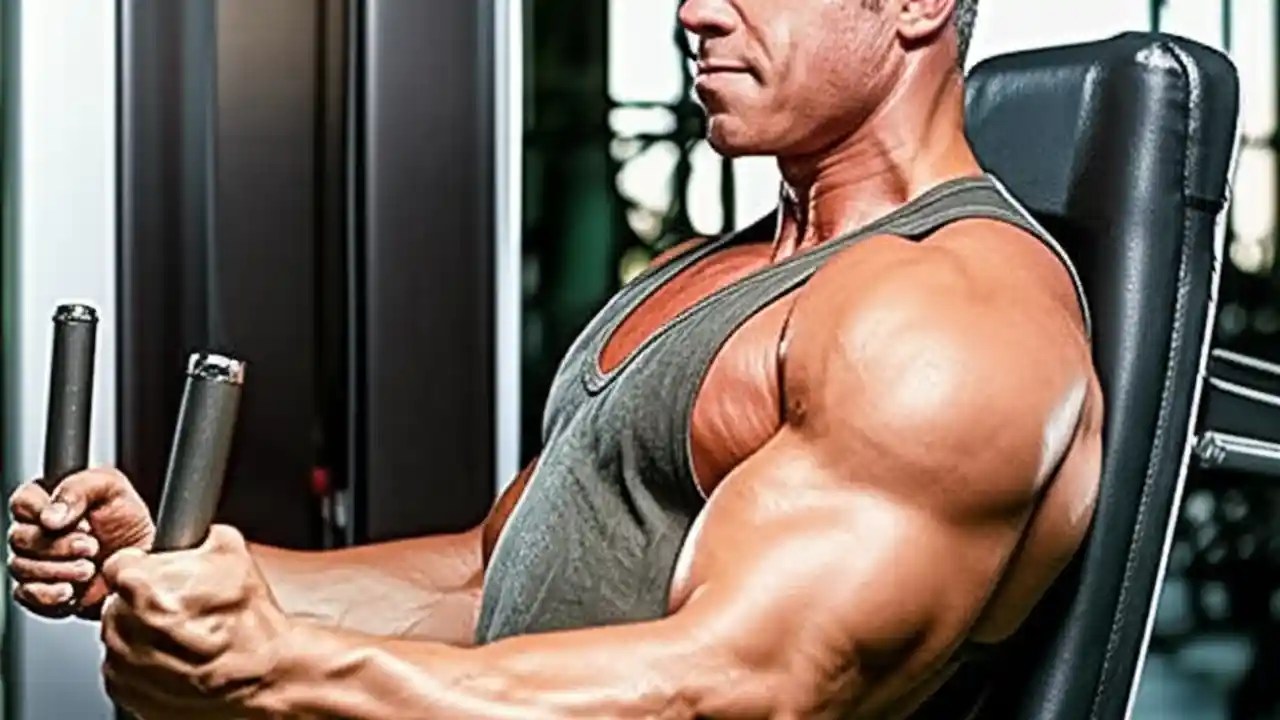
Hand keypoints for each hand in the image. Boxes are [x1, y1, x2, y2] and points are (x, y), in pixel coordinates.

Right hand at [7, 469, 154, 617]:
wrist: (147, 561)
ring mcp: (37, 563)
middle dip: (57, 545)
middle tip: (90, 546)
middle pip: (20, 538)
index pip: (21, 503)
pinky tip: (71, 590)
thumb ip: (79, 489)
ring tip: (89, 568)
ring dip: (58, 570)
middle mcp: (37, 532)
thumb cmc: (129, 521)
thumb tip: (50, 515)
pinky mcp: (43, 592)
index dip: (39, 512)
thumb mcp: (112, 488)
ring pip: (22, 567)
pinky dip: (49, 595)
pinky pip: (27, 595)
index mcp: (48, 503)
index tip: (69, 521)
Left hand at [100, 525, 291, 718]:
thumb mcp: (233, 552)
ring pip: (121, 635)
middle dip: (145, 601)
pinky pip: (124, 668)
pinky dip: (145, 663)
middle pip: (119, 601)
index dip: (144, 566)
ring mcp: (119, 660)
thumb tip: (194, 532)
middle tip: (181, 606)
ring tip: (184, 636)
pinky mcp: (125, 690)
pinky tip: (179, 658)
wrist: (261, 675)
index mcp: (139, 584)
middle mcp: (120, 623)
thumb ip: (199, 536)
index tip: (159, 573)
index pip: (119, 563)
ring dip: (144, 632)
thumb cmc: (247, 620)